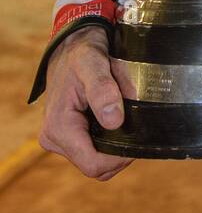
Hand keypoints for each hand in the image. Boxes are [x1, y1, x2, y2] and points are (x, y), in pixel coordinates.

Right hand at [39, 24, 134, 180]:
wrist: (73, 45)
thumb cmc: (82, 53)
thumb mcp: (93, 64)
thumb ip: (103, 90)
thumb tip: (114, 121)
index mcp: (59, 127)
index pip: (93, 165)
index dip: (119, 159)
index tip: (137, 140)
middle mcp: (54, 138)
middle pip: (97, 167)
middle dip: (119, 152)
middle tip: (135, 124)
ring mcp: (60, 139)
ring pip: (97, 160)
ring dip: (115, 145)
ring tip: (123, 115)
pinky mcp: (68, 136)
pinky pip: (94, 150)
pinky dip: (110, 140)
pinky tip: (117, 119)